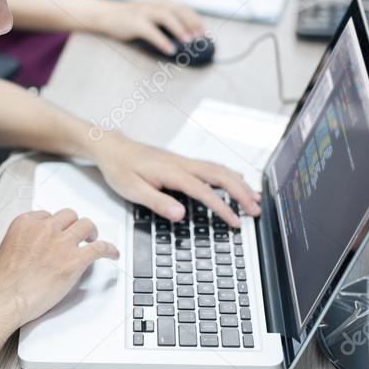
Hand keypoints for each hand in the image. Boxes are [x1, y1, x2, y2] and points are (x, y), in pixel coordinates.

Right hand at [0, 209, 118, 328]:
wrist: (6, 298)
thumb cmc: (3, 281)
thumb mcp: (6, 248)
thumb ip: (23, 240)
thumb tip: (31, 246)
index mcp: (27, 223)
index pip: (48, 215)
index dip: (55, 225)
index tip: (58, 231)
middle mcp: (46, 229)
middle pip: (69, 216)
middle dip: (74, 224)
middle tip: (77, 233)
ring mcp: (62, 243)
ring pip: (86, 226)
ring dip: (91, 232)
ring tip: (93, 239)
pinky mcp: (75, 260)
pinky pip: (100, 248)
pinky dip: (109, 249)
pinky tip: (112, 253)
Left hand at [92, 132, 259, 226]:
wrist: (111, 147)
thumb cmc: (120, 169)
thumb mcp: (132, 190)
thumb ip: (158, 202)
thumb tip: (181, 215)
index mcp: (172, 172)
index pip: (204, 191)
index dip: (222, 208)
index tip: (235, 221)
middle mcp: (182, 163)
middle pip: (221, 175)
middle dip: (241, 192)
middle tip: (256, 210)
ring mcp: (184, 161)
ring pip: (219, 169)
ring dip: (239, 183)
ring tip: (255, 198)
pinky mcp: (182, 162)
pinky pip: (212, 167)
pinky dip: (228, 175)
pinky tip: (236, 180)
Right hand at [99, 0, 205, 54]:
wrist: (107, 16)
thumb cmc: (132, 19)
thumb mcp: (151, 16)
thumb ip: (166, 23)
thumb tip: (185, 38)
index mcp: (162, 2)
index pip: (184, 9)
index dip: (196, 20)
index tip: (206, 32)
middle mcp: (155, 4)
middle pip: (178, 11)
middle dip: (192, 23)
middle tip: (201, 37)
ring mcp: (144, 11)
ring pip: (166, 16)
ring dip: (179, 28)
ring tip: (188, 41)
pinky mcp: (135, 22)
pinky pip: (151, 31)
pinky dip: (161, 40)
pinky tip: (169, 49)